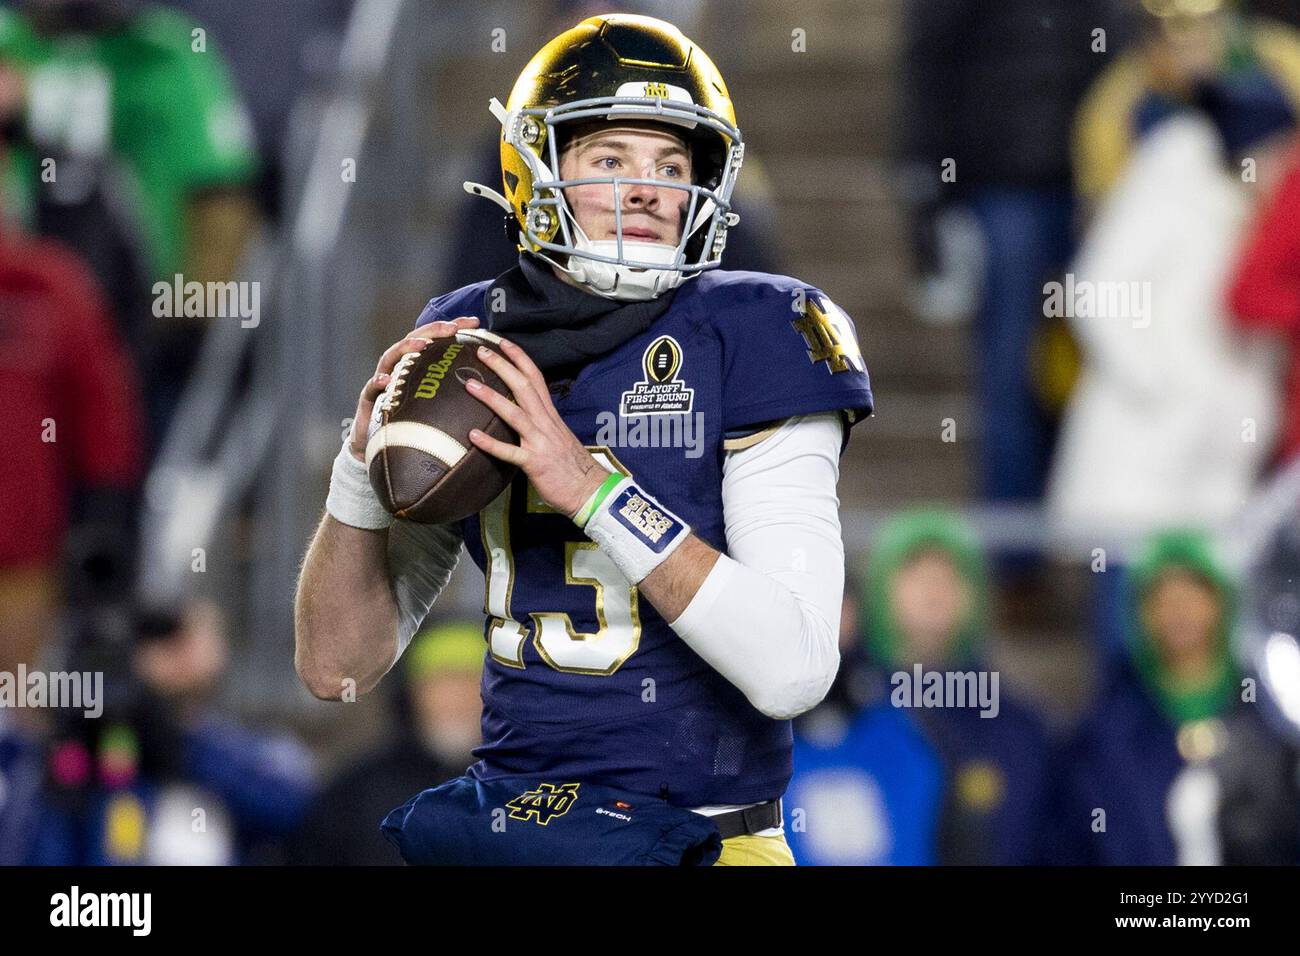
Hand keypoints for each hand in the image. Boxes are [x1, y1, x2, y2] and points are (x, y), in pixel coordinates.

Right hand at [349, 315, 479, 462]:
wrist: (377, 445)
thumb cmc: (410, 423)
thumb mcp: (435, 405)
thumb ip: (453, 392)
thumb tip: (489, 388)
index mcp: (417, 365)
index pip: (435, 340)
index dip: (454, 328)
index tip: (474, 322)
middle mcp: (399, 368)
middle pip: (414, 341)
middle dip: (433, 330)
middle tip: (452, 328)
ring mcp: (382, 380)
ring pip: (391, 358)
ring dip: (405, 349)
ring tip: (421, 344)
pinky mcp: (368, 399)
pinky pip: (370, 389)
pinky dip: (377, 382)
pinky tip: (385, 381)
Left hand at [464, 337, 608, 516]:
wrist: (590, 491)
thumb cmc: (571, 466)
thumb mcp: (557, 437)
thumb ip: (540, 423)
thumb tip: (522, 414)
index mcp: (550, 415)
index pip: (536, 378)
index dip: (519, 358)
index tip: (502, 342)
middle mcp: (545, 423)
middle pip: (523, 387)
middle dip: (502, 366)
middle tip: (481, 352)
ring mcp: (540, 442)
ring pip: (514, 413)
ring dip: (491, 397)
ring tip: (469, 385)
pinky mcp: (534, 463)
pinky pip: (510, 452)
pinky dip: (491, 443)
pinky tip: (472, 436)